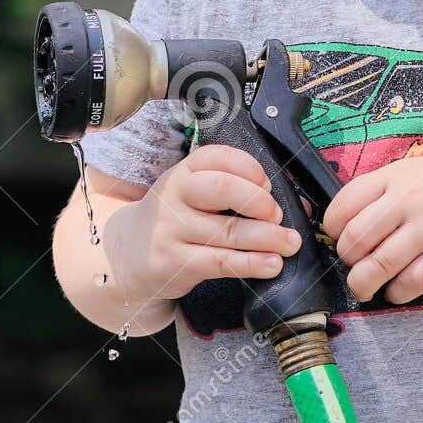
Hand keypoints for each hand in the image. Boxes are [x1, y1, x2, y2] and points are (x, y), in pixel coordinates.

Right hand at [108, 144, 302, 300]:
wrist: (129, 254)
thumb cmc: (177, 218)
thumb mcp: (193, 193)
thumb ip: (232, 190)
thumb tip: (293, 203)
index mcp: (184, 171)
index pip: (219, 157)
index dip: (251, 169)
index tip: (268, 186)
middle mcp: (175, 195)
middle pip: (223, 189)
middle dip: (259, 202)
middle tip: (277, 216)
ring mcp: (172, 230)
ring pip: (227, 231)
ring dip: (267, 238)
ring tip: (290, 243)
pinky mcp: (174, 262)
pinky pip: (220, 263)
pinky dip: (251, 263)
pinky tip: (271, 264)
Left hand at [322, 156, 422, 303]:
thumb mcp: (410, 174)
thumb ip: (376, 192)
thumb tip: (335, 224)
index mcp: (394, 177)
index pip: (342, 206)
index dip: (333, 230)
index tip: (341, 238)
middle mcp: (410, 200)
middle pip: (355, 240)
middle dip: (347, 260)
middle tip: (355, 264)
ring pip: (376, 267)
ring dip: (362, 284)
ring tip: (365, 286)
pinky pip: (408, 284)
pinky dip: (395, 293)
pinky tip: (398, 287)